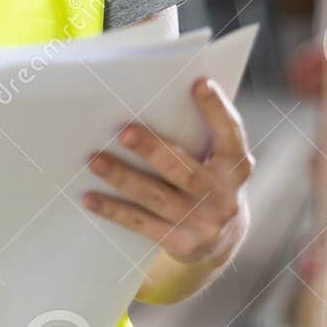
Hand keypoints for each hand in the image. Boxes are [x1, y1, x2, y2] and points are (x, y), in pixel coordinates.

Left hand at [82, 77, 254, 264]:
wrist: (223, 242)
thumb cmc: (210, 183)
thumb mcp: (219, 163)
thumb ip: (201, 136)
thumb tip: (154, 100)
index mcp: (236, 167)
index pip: (230, 133)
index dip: (216, 109)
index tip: (200, 83)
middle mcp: (224, 196)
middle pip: (183, 170)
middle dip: (153, 150)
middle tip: (124, 132)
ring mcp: (204, 223)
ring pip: (156, 197)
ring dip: (123, 178)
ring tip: (95, 160)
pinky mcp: (183, 244)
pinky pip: (141, 223)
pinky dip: (114, 210)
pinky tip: (89, 197)